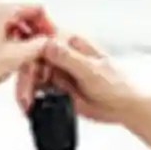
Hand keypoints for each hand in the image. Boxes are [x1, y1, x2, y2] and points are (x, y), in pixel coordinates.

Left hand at [0, 0, 54, 92]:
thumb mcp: (15, 58)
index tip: (49, 38)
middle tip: (36, 48)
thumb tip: (47, 42)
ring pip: (2, 17)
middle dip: (29, 30)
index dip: (47, 25)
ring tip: (16, 52)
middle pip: (17, 12)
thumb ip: (38, 46)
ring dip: (14, 32)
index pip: (34, 8)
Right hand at [15, 33, 139, 123]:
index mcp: (72, 43)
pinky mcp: (57, 87)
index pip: (42, 41)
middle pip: (33, 60)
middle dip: (26, 77)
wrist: (124, 107)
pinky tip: (30, 106)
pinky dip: (31, 98)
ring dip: (26, 89)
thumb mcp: (92, 70)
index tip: (26, 69)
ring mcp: (59, 71)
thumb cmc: (117, 85)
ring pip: (32, 75)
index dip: (29, 54)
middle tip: (26, 96)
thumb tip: (49, 44)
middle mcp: (63, 55)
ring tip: (28, 105)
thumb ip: (69, 58)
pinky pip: (38, 90)